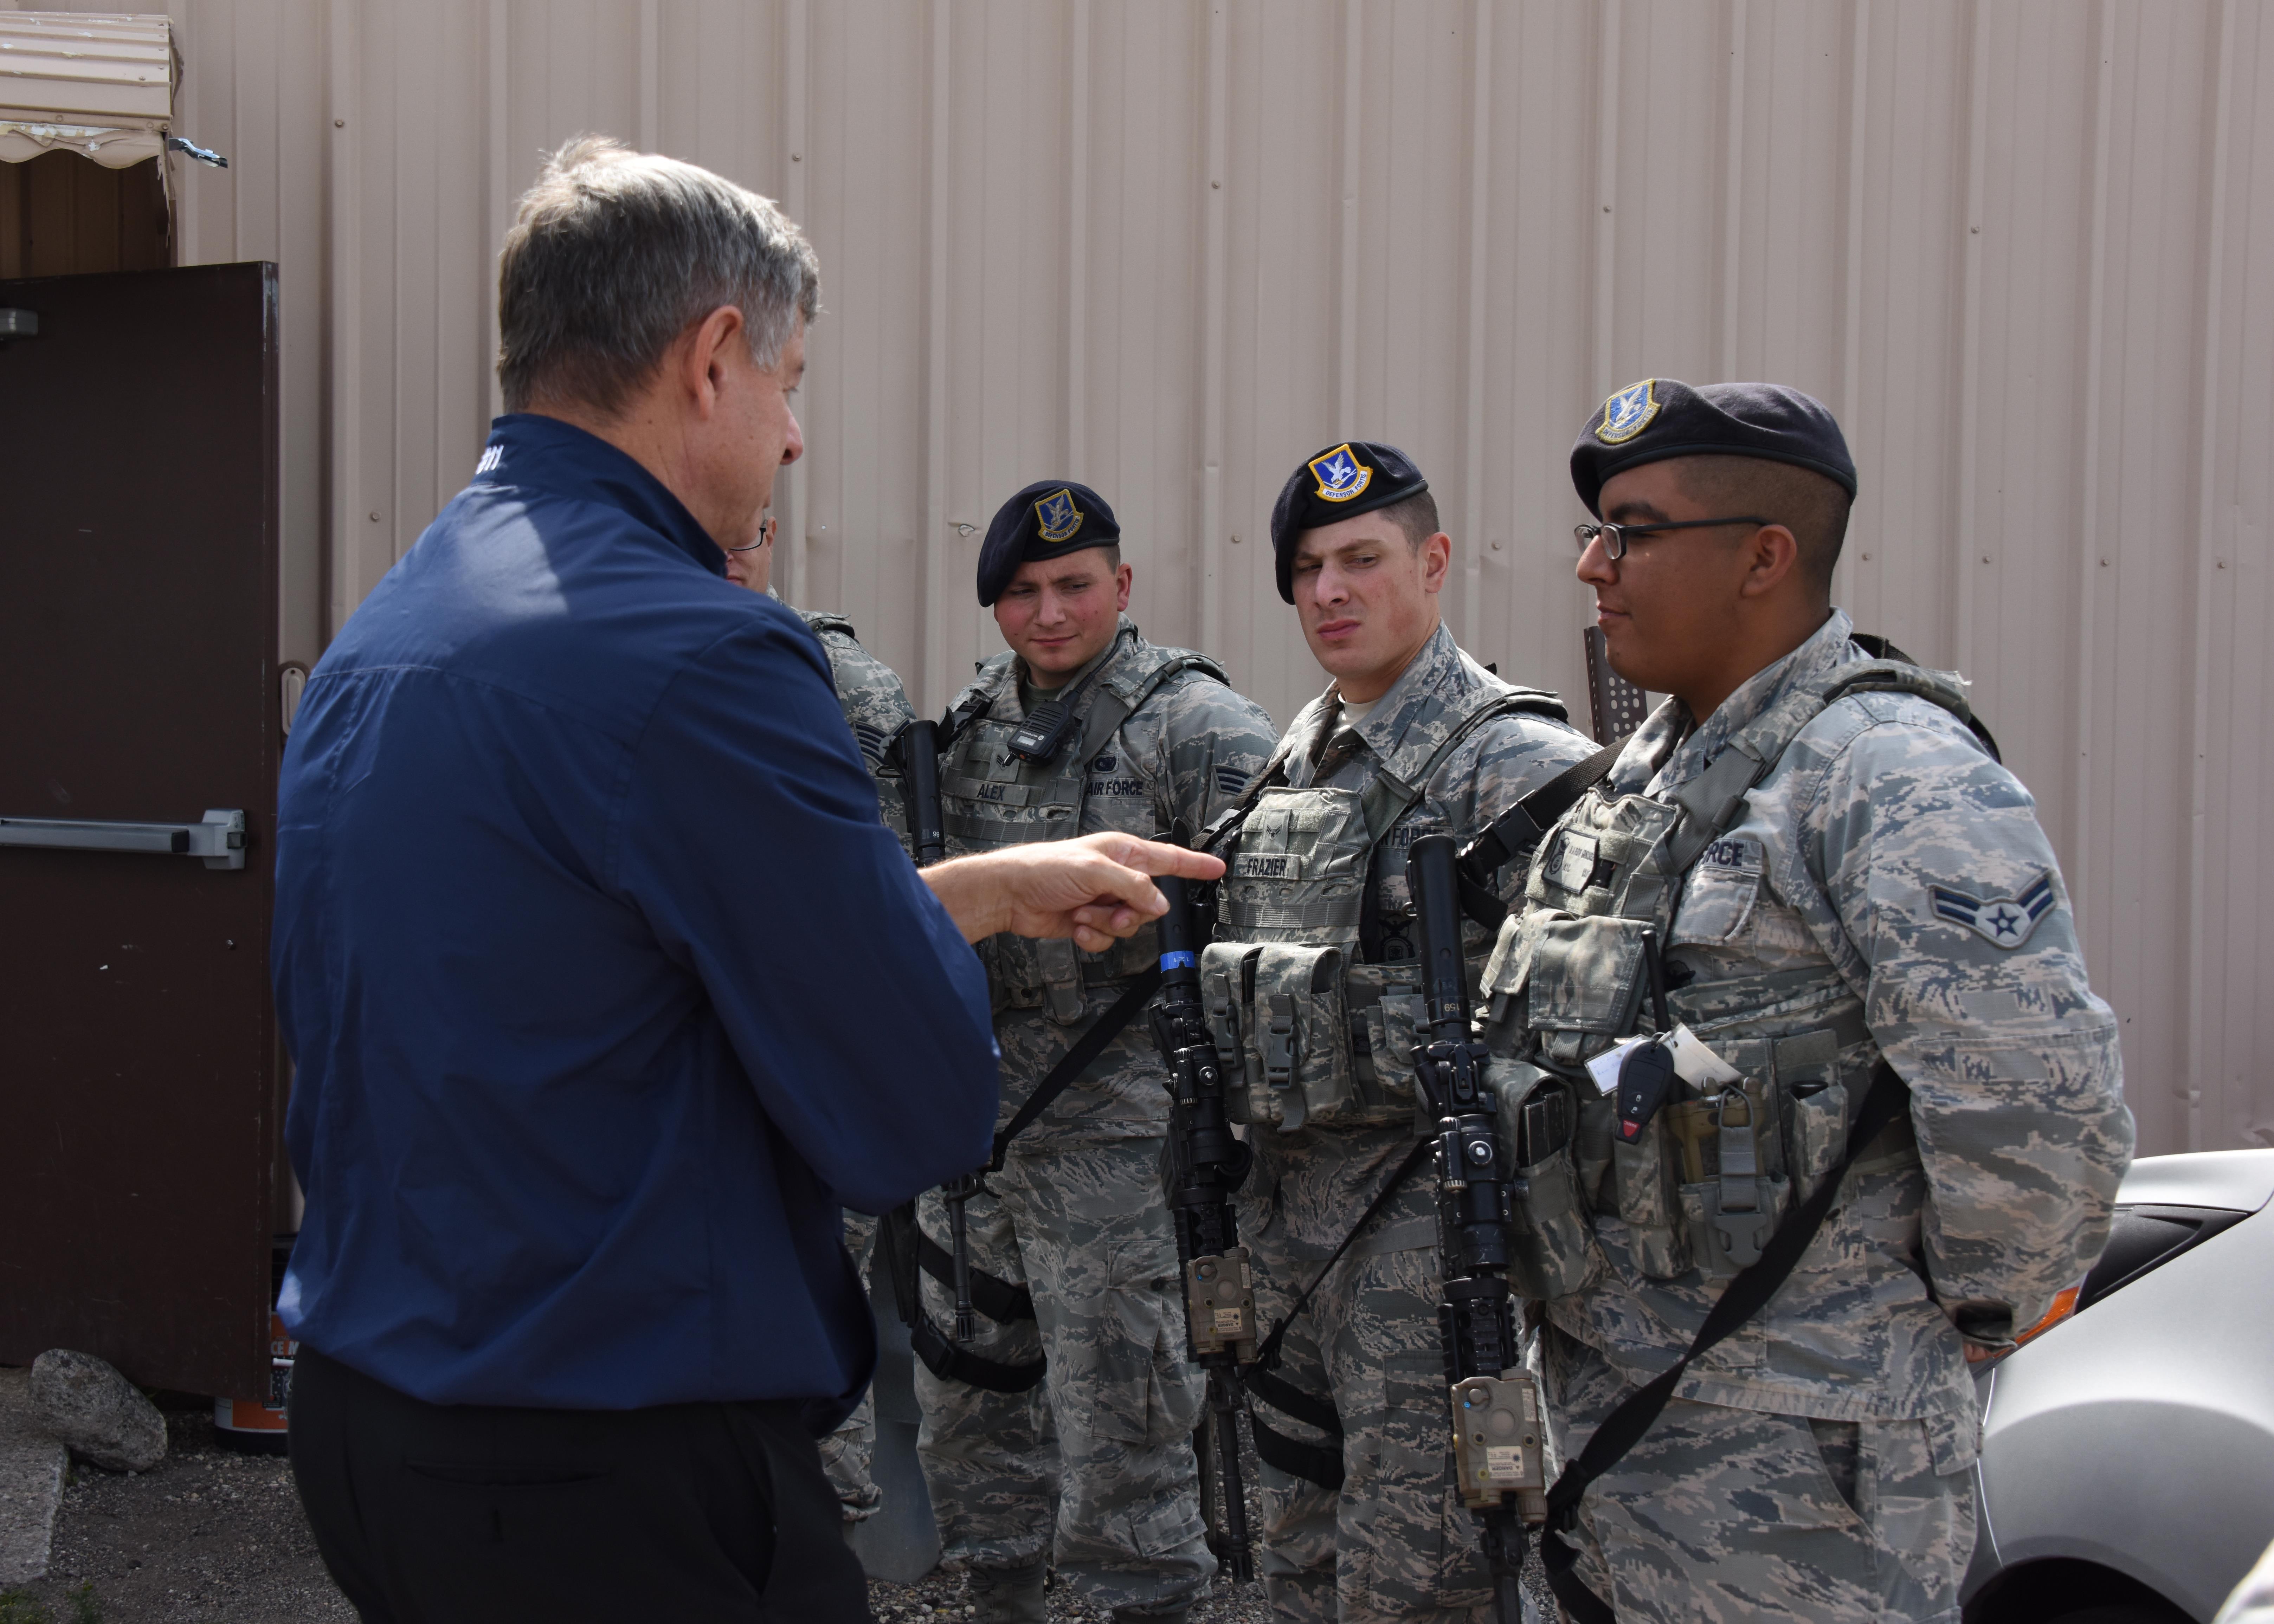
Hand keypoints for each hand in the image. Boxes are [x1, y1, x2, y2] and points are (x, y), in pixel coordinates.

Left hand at [921, 833, 1225, 950]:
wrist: (1010, 894)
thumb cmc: (1043, 868)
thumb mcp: (1094, 870)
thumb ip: (1133, 886)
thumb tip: (1159, 904)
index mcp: (1123, 854)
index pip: (1170, 859)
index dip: (1195, 865)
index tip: (1218, 868)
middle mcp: (1117, 877)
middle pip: (1149, 904)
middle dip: (1129, 913)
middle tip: (1106, 909)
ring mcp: (1104, 901)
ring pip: (1129, 925)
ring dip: (1105, 925)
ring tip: (1083, 914)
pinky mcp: (1090, 922)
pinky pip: (1108, 939)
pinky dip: (1092, 937)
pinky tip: (1075, 926)